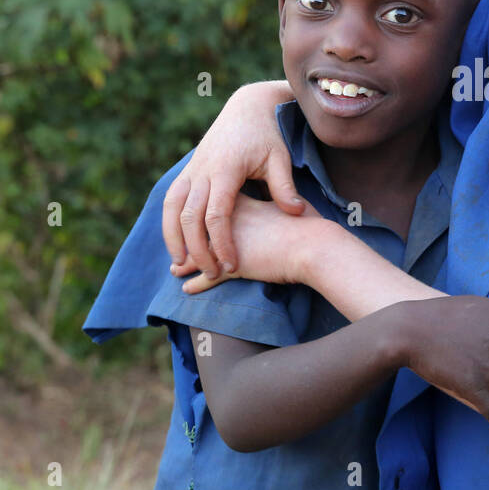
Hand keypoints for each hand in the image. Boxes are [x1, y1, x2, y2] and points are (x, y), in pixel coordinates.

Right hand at [162, 81, 299, 278]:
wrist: (248, 107)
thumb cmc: (268, 134)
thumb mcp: (280, 157)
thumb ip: (284, 186)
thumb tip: (296, 212)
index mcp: (225, 169)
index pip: (216, 214)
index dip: (221, 243)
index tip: (231, 265)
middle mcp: (203, 170)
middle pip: (190, 217)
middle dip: (198, 248)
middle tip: (212, 273)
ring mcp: (192, 169)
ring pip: (172, 208)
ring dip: (174, 237)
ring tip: (180, 264)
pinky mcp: (188, 170)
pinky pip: (171, 199)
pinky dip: (169, 222)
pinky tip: (177, 241)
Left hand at [172, 193, 323, 292]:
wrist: (312, 245)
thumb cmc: (307, 224)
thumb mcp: (289, 204)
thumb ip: (282, 200)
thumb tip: (288, 202)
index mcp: (240, 202)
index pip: (212, 204)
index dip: (203, 213)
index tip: (197, 220)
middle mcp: (227, 220)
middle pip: (197, 228)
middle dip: (185, 239)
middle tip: (178, 249)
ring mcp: (226, 243)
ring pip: (197, 254)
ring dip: (186, 263)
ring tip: (175, 270)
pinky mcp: (231, 266)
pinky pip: (208, 277)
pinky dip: (197, 284)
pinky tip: (188, 289)